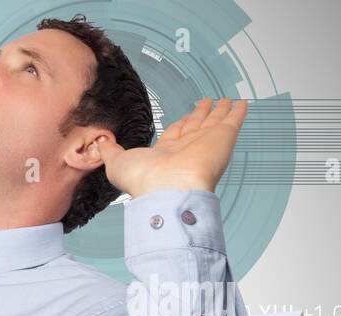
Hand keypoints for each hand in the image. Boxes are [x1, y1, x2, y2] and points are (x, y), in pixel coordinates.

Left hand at [94, 97, 247, 197]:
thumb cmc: (143, 182)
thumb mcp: (116, 162)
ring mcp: (206, 144)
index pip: (174, 135)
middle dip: (200, 115)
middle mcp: (187, 149)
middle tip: (206, 104)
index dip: (180, 125)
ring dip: (219, 110)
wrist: (168, 190)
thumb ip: (109, 150)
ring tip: (224, 101)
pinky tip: (240, 103)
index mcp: (166, 155)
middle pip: (196, 127)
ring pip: (214, 122)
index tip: (184, 117)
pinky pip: (233, 120)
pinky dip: (238, 112)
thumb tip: (99, 141)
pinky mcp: (223, 138)